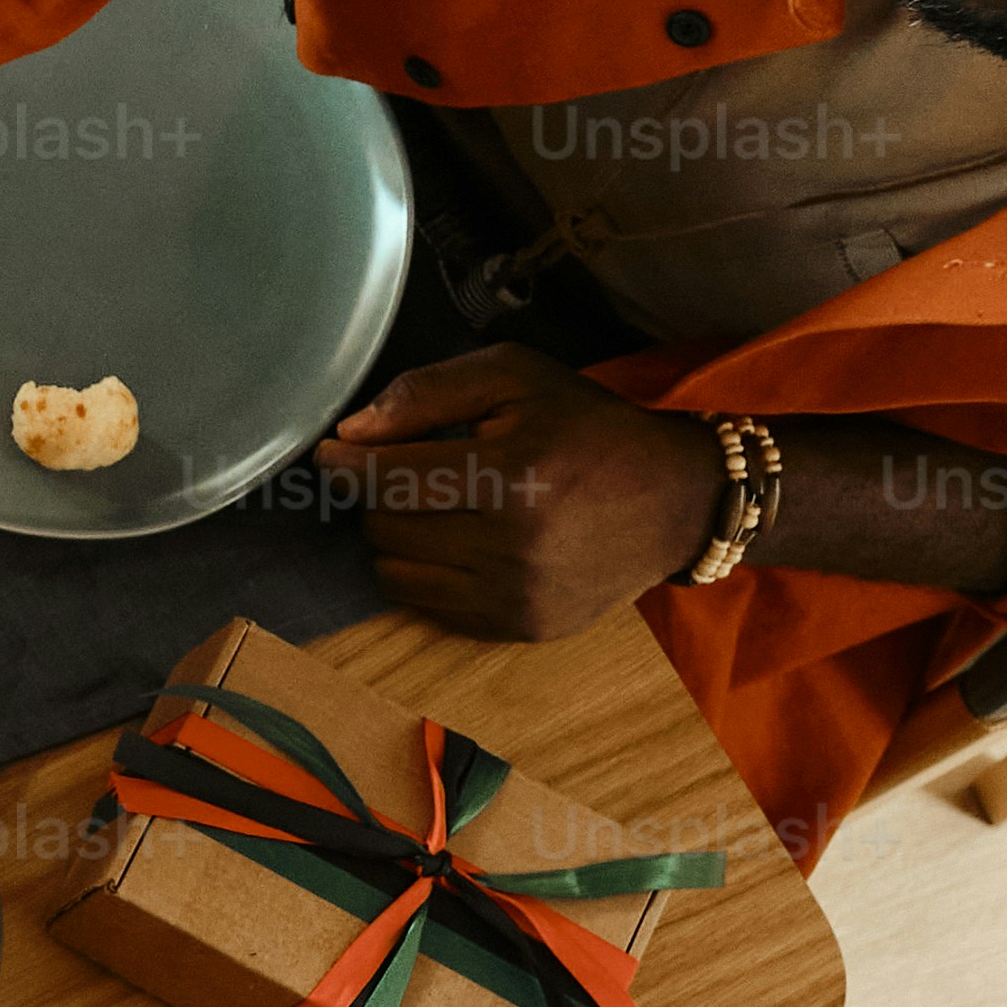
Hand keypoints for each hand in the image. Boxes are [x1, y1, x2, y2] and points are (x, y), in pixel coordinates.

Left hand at [314, 343, 726, 637]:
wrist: (676, 500)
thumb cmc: (589, 428)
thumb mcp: (516, 378)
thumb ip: (428, 394)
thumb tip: (353, 432)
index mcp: (514, 474)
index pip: (387, 477)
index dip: (344, 463)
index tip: (331, 453)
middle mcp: (514, 545)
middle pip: (384, 526)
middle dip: (379, 495)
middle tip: (406, 472)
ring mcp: (518, 596)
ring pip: (396, 572)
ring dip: (397, 536)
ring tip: (435, 507)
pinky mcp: (523, 628)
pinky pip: (428, 606)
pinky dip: (425, 573)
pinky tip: (457, 542)